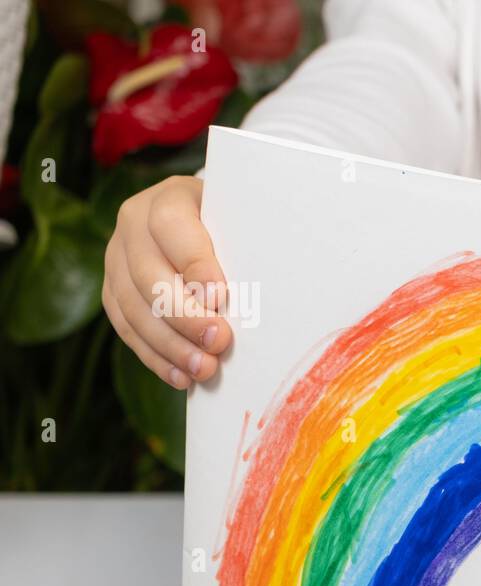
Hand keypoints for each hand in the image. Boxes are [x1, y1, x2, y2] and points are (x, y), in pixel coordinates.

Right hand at [102, 175, 231, 388]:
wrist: (202, 222)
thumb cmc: (232, 225)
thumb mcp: (239, 221)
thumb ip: (242, 245)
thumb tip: (252, 297)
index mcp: (167, 199)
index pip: (172, 227)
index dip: (194, 263)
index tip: (220, 297)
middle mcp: (132, 226)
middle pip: (148, 275)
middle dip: (185, 316)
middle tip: (218, 342)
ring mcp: (116, 259)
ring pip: (133, 307)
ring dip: (170, 345)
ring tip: (203, 369)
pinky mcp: (113, 291)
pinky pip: (127, 328)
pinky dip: (155, 356)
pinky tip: (181, 377)